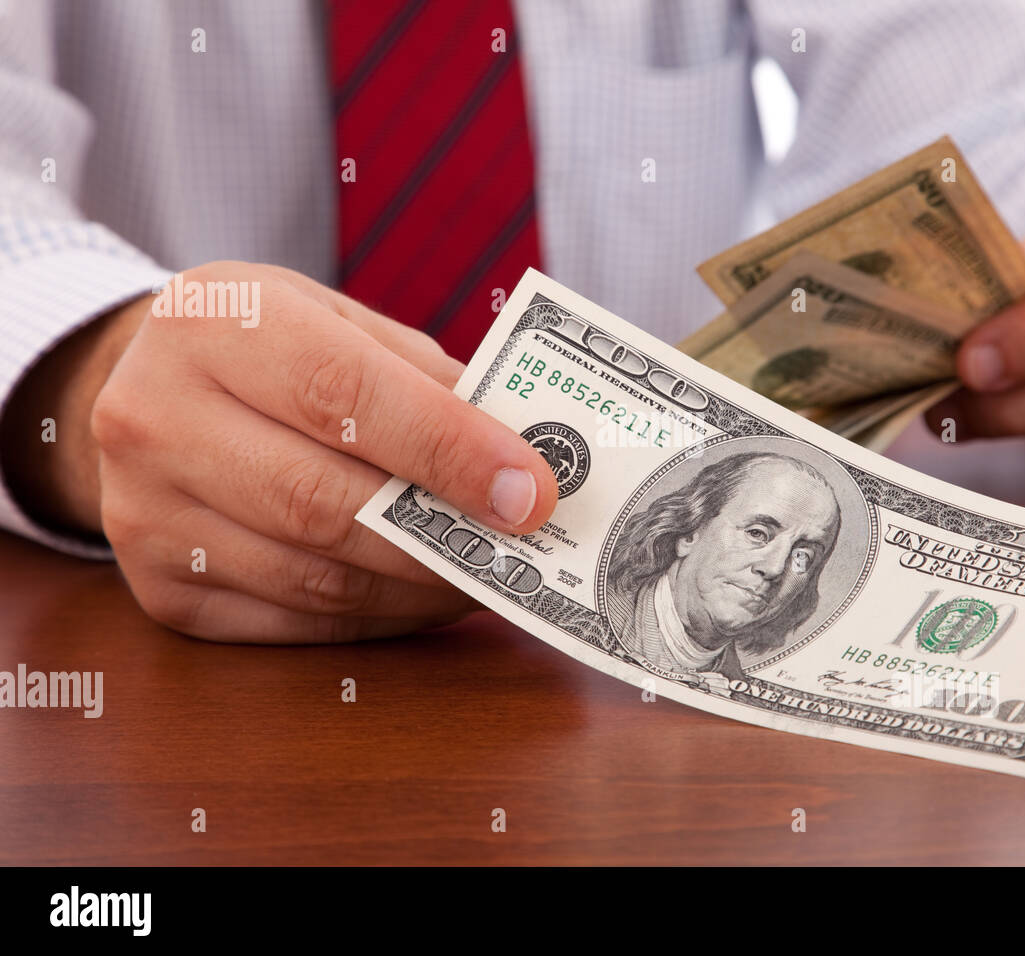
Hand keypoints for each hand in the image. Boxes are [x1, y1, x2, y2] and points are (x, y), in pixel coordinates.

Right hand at [3, 261, 556, 641]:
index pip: (341, 394)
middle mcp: (152, 417)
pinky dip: (380, 617)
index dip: (447, 448)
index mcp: (211, 322)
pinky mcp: (163, 592)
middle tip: (525, 547)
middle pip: (323, 500)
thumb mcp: (338, 323)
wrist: (146, 389)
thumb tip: (524, 460)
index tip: (533, 491)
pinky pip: (297, 622)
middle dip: (443, 533)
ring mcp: (144, 515)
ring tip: (490, 574)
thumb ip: (425, 381)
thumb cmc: (270, 351)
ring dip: (422, 587)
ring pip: (315, 578)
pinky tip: (427, 596)